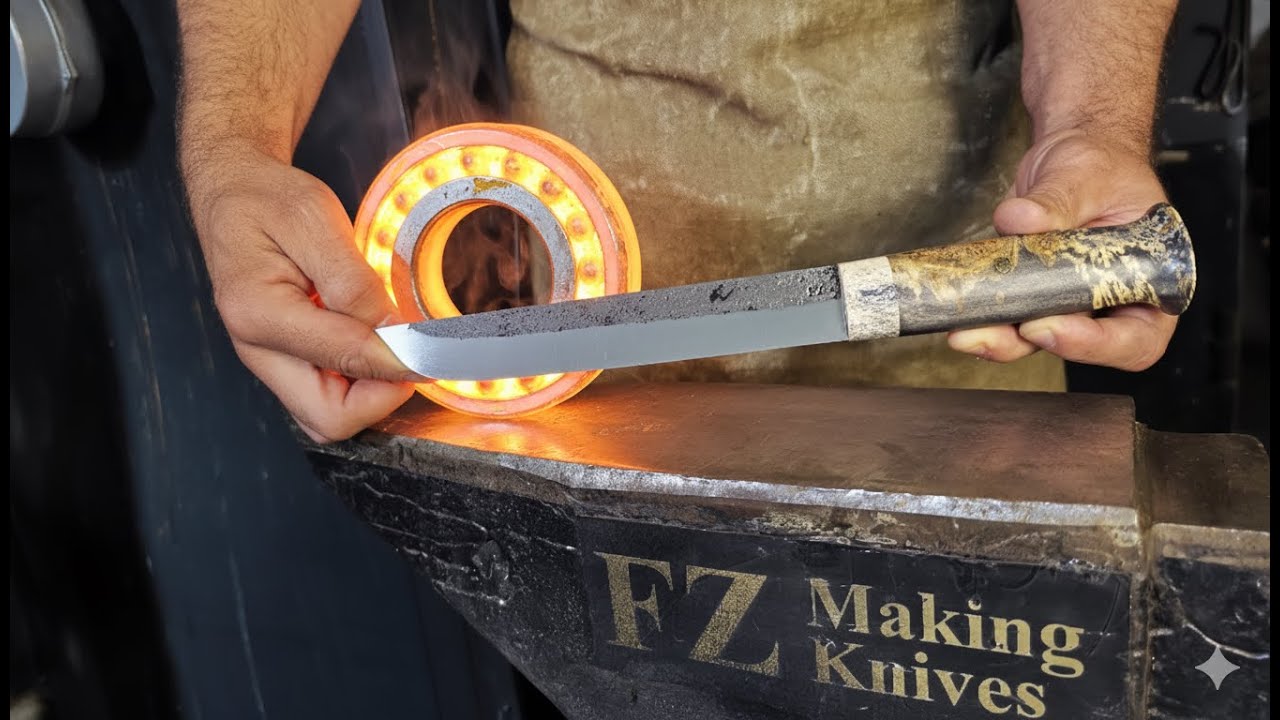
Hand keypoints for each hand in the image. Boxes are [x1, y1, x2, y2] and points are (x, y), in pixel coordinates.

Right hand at [186, 145, 418, 441]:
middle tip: (409, 354)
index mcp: (259, 312)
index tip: (433, 349)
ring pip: (327, 416)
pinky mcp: (283, 360)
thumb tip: (395, 333)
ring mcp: (268, 360)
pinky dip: (358, 384)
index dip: (397, 361)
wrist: (233, 194)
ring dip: (369, 394)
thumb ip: (355, 284)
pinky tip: (371, 343)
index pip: (344, 362)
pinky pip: (325, 396)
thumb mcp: (317, 221)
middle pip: (328, 418)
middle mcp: (256, 349)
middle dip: (379, 397)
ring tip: (389, 344)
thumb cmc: (267, 201)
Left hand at [948, 129, 1177, 370]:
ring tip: (963, 330)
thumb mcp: (1087, 176)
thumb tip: (1019, 219)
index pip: (1133, 338)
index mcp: (1148, 282)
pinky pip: (1007, 312)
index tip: (1049, 327)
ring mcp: (1066, 300)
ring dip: (996, 338)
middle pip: (1076, 343)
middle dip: (1030, 342)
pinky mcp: (1031, 291)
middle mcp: (1109, 300)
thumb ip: (1057, 200)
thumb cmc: (1102, 165)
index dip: (1093, 344)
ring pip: (1033, 336)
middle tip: (994, 331)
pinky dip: (982, 315)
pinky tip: (958, 313)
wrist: (1073, 153)